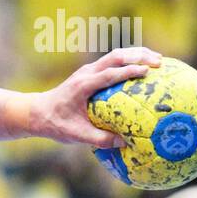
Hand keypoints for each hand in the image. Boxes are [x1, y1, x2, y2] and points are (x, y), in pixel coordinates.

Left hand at [28, 47, 162, 147]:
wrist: (36, 112)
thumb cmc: (55, 124)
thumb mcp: (76, 135)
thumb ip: (100, 140)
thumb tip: (126, 142)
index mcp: (82, 86)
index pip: (108, 74)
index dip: (128, 71)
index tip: (148, 72)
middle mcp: (85, 74)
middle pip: (115, 57)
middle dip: (138, 56)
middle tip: (160, 62)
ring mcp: (87, 71)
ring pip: (115, 56)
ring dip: (136, 54)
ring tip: (159, 60)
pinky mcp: (89, 73)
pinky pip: (112, 63)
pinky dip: (129, 61)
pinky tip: (144, 69)